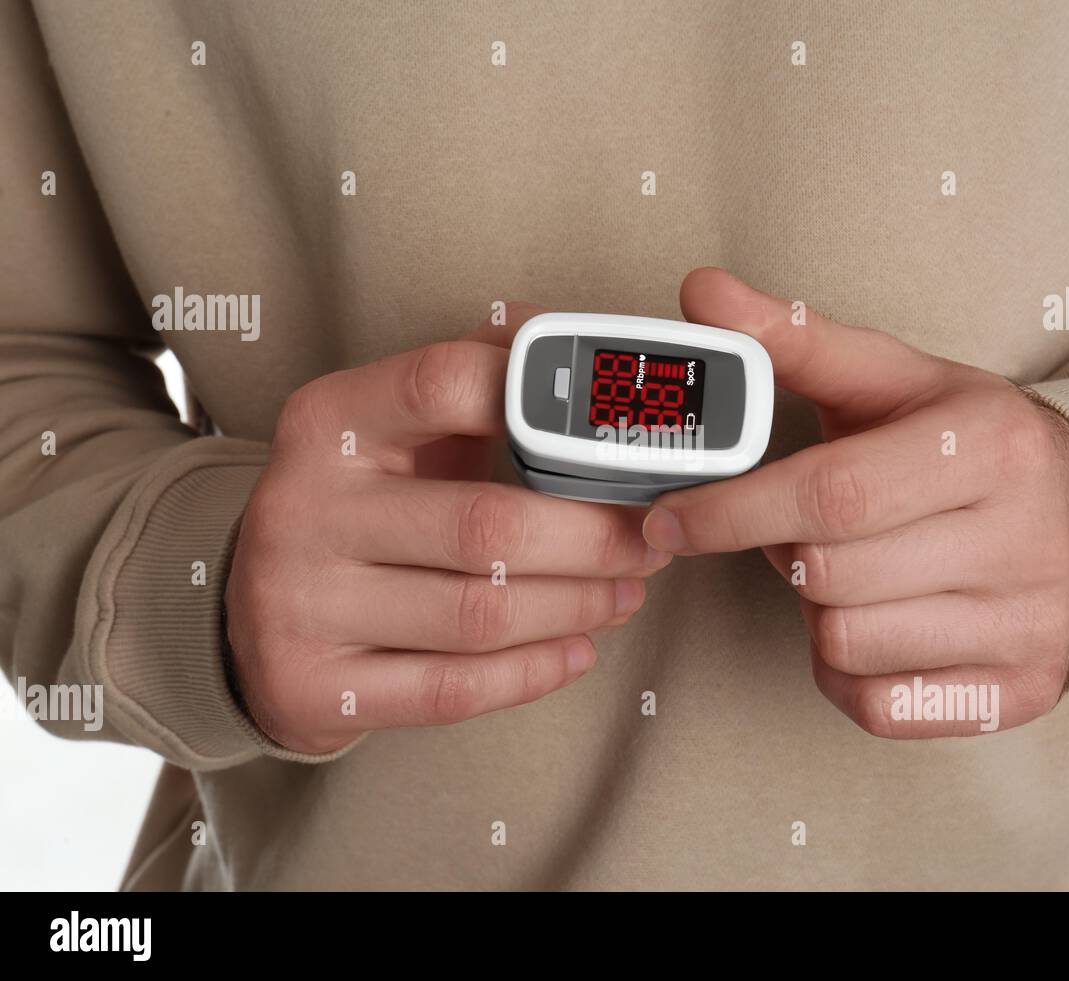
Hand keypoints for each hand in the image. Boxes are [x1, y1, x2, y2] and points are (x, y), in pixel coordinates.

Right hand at [225, 304, 670, 753]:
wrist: (251, 616)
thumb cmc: (359, 507)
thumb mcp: (395, 428)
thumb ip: (476, 380)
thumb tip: (578, 340)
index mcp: (329, 420)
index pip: (444, 382)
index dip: (546, 400)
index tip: (623, 434)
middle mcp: (303, 506)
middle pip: (485, 523)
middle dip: (593, 537)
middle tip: (651, 539)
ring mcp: (298, 603)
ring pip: (479, 614)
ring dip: (578, 606)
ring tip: (627, 592)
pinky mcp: (312, 686)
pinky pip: (454, 689)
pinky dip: (534, 672)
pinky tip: (579, 649)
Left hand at [642, 269, 1068, 736]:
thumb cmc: (967, 443)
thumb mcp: (892, 380)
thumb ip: (793, 339)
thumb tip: (701, 291)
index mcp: (990, 445)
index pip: (834, 494)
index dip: (735, 511)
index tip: (671, 520)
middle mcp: (1023, 539)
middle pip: (828, 575)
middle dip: (784, 553)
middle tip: (802, 529)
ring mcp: (1027, 624)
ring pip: (845, 641)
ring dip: (816, 609)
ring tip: (851, 567)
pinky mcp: (1017, 691)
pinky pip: (876, 705)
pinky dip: (845, 668)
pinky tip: (872, 620)